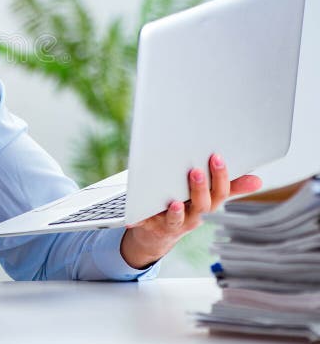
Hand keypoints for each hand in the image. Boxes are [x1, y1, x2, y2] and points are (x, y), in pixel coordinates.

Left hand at [119, 153, 261, 268]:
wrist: (156, 234)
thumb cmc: (185, 206)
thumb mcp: (207, 197)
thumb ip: (230, 187)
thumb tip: (257, 179)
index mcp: (206, 205)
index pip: (220, 193)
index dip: (221, 177)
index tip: (216, 156)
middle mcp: (192, 216)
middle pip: (201, 205)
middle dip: (200, 189)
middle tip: (196, 170)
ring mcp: (171, 223)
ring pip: (177, 219)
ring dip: (177, 211)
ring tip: (175, 201)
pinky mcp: (149, 226)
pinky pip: (144, 224)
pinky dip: (138, 221)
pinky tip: (132, 218)